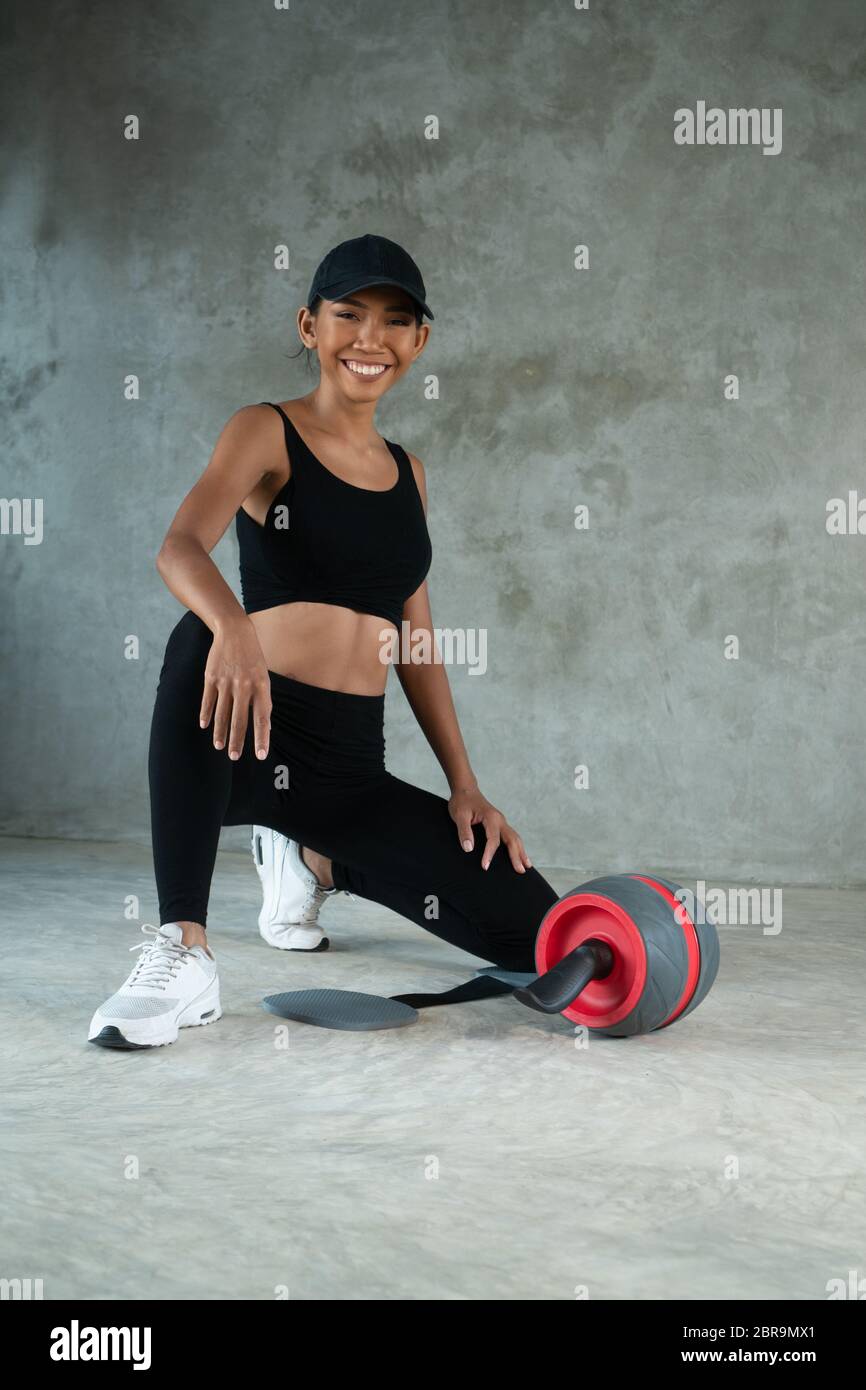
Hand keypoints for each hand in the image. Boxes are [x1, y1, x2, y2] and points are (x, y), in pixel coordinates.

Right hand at [200, 619, 271, 759]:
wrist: (234, 631)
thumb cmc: (252, 658)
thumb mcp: (263, 676)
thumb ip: (261, 699)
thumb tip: (262, 725)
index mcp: (261, 686)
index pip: (262, 718)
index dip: (262, 738)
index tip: (261, 755)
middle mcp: (244, 686)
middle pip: (240, 720)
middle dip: (237, 741)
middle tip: (235, 757)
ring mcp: (226, 682)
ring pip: (222, 714)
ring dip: (220, 733)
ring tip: (219, 747)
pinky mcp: (211, 678)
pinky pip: (208, 701)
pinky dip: (206, 715)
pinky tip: (205, 726)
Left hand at [447, 784, 532, 872]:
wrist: (465, 790)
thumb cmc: (462, 802)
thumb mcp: (459, 816)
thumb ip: (464, 832)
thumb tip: (468, 849)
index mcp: (491, 818)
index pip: (493, 839)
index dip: (489, 854)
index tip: (485, 866)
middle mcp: (500, 820)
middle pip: (512, 839)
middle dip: (517, 856)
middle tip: (520, 871)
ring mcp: (501, 822)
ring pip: (515, 838)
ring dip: (521, 852)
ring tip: (527, 866)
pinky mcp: (499, 824)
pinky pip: (511, 836)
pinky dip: (517, 847)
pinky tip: (520, 855)